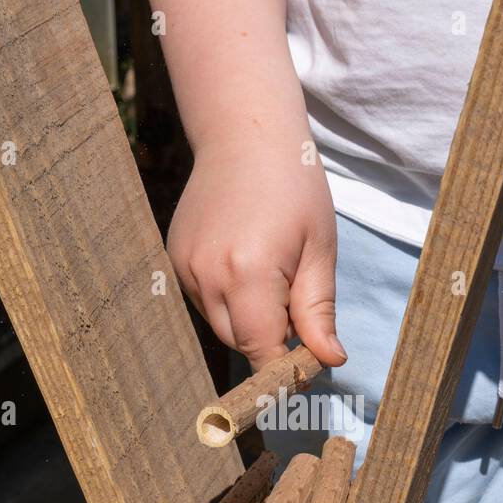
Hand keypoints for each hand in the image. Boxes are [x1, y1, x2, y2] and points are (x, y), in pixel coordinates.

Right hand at [168, 136, 344, 371]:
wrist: (244, 135)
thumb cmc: (294, 188)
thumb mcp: (319, 249)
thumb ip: (318, 311)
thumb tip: (328, 361)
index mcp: (248, 273)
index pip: (262, 351)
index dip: (286, 367)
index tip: (310, 365)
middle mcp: (207, 276)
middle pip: (240, 343)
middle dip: (271, 341)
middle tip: (300, 307)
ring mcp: (184, 268)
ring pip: (221, 326)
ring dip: (249, 320)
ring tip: (273, 274)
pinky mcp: (174, 260)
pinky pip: (205, 303)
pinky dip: (229, 299)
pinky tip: (246, 262)